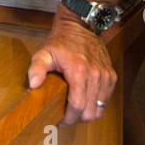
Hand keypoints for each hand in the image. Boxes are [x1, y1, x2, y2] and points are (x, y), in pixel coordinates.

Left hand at [27, 5, 116, 124]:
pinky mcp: (111, 76)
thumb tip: (33, 85)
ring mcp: (105, 76)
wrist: (81, 26)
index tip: (60, 119)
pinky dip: (96, 104)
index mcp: (78, 70)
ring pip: (100, 109)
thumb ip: (37, 68)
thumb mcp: (44, 52)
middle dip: (77, 118)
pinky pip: (105, 100)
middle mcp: (95, 74)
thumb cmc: (61, 41)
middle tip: (66, 115)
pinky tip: (85, 98)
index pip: (77, 106)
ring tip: (75, 108)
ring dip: (87, 112)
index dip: (68, 118)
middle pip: (90, 112)